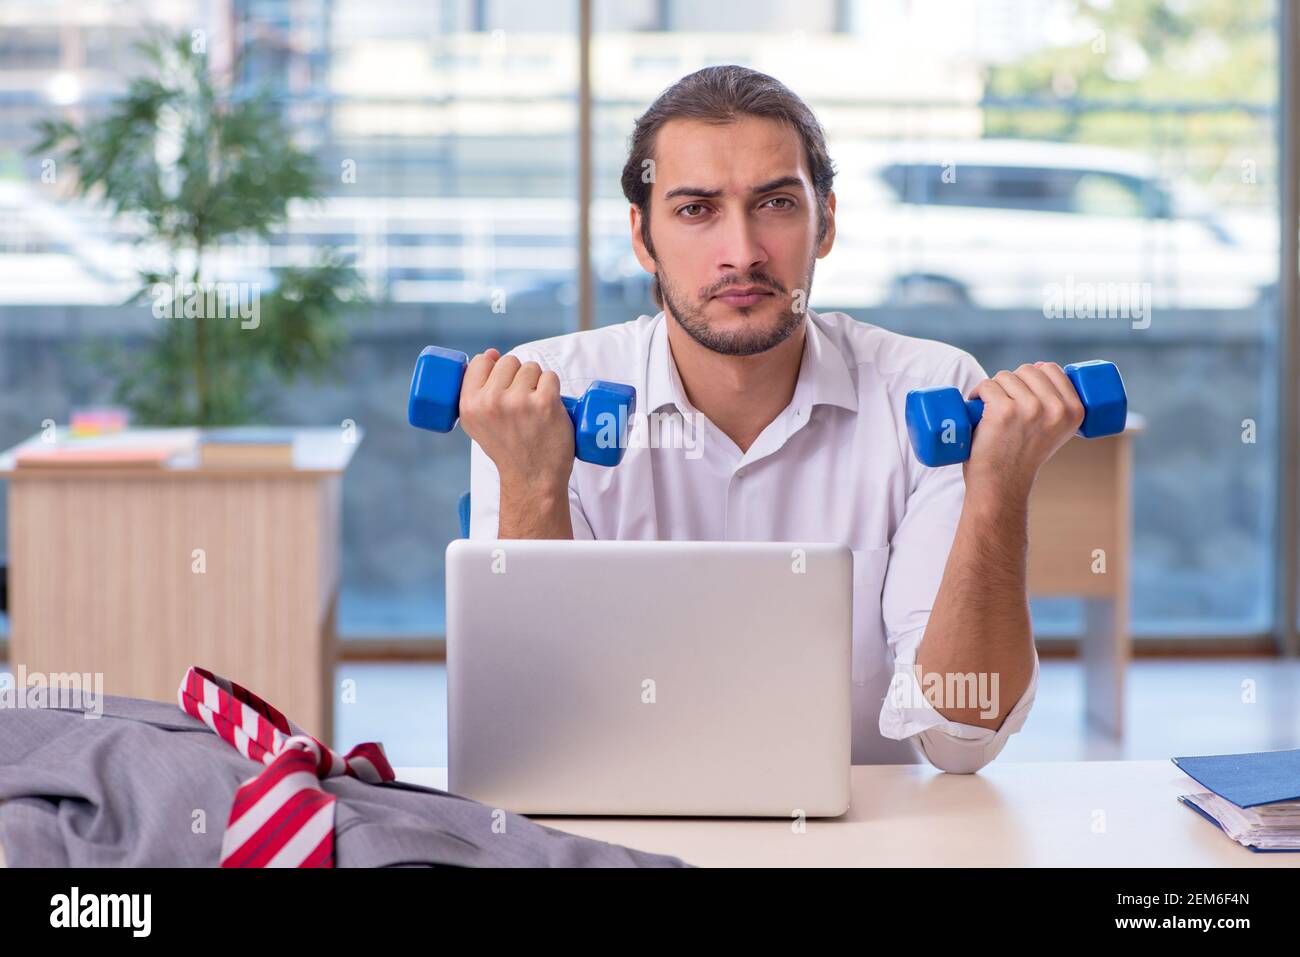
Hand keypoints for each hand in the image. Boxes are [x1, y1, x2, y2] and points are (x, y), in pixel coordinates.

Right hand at [459, 348, 574, 496]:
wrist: (532, 478)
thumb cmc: (507, 448)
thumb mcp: (477, 423)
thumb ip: (477, 391)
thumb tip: (492, 353)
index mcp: (469, 405)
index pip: (481, 361)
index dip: (494, 366)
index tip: (502, 384)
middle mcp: (491, 401)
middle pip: (509, 361)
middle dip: (518, 376)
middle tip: (521, 403)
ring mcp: (518, 401)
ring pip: (531, 367)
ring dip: (537, 382)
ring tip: (533, 407)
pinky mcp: (544, 403)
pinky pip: (550, 377)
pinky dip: (553, 389)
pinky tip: (548, 408)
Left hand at [963, 362, 1084, 498]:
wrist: (1002, 485)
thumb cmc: (1022, 455)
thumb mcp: (1054, 429)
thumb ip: (1056, 403)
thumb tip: (1042, 366)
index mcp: (1075, 410)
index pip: (1052, 369)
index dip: (1032, 375)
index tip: (1022, 394)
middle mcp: (1056, 409)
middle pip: (1027, 370)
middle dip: (1012, 382)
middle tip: (1005, 406)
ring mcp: (1030, 409)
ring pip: (1005, 376)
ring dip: (993, 389)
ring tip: (992, 411)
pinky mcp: (1004, 411)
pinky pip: (987, 385)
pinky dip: (977, 393)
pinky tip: (977, 407)